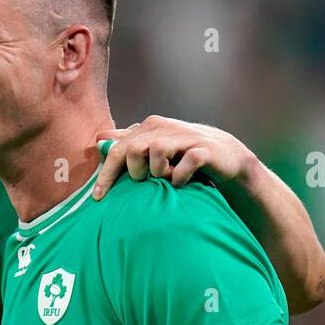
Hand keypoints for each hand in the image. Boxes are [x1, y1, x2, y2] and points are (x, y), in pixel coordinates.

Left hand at [93, 114, 257, 198]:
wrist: (225, 156)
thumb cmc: (183, 155)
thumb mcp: (153, 146)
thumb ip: (128, 142)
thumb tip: (100, 139)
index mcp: (148, 126)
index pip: (118, 149)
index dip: (106, 174)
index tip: (98, 198)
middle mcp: (164, 127)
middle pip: (134, 149)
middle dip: (134, 172)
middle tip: (145, 181)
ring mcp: (185, 137)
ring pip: (157, 151)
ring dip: (158, 172)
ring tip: (166, 178)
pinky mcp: (204, 149)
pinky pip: (186, 162)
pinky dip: (180, 176)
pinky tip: (181, 181)